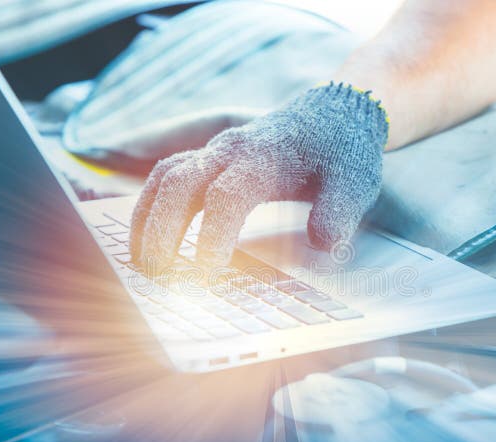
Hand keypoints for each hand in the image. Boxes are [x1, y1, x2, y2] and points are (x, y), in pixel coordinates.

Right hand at [129, 82, 388, 273]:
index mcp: (266, 158)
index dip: (213, 233)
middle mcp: (231, 150)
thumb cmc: (343, 153)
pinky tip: (146, 237)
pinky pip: (165, 175)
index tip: (207, 272)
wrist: (334, 112)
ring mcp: (215, 151)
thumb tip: (322, 245)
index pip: (227, 195)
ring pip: (164, 177)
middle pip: (180, 184)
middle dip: (162, 230)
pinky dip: (149, 205)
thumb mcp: (355, 184)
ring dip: (146, 218)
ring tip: (140, 262)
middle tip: (157, 276)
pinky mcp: (208, 157)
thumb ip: (339, 214)